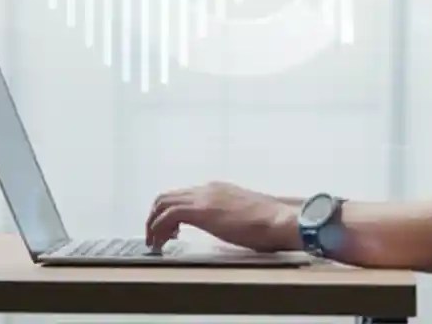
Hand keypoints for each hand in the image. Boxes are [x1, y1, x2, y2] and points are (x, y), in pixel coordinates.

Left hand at [145, 181, 299, 251]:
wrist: (279, 220)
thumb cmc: (269, 222)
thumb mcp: (244, 214)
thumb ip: (229, 216)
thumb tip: (226, 226)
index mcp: (217, 189)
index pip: (183, 195)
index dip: (170, 214)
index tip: (170, 232)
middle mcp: (207, 189)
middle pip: (167, 196)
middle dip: (155, 217)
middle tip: (155, 237)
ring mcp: (203, 197)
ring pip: (163, 203)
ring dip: (153, 223)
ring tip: (154, 242)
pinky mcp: (201, 211)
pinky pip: (168, 216)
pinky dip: (159, 229)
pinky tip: (162, 243)